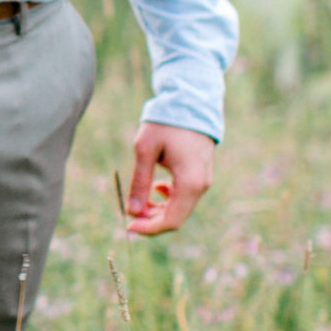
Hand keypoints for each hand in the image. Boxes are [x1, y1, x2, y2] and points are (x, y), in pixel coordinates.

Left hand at [124, 121, 214, 235]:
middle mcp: (201, 186)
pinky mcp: (200, 175)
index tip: (127, 225)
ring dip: (157, 210)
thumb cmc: (166, 123)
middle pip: (175, 218)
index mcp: (190, 183)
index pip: (170, 221)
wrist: (192, 102)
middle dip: (150, 220)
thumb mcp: (144, 150)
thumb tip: (131, 211)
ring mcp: (203, 181)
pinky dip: (167, 199)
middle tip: (128, 213)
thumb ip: (139, 182)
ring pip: (180, 209)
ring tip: (138, 199)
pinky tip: (155, 186)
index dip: (148, 229)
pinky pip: (184, 197)